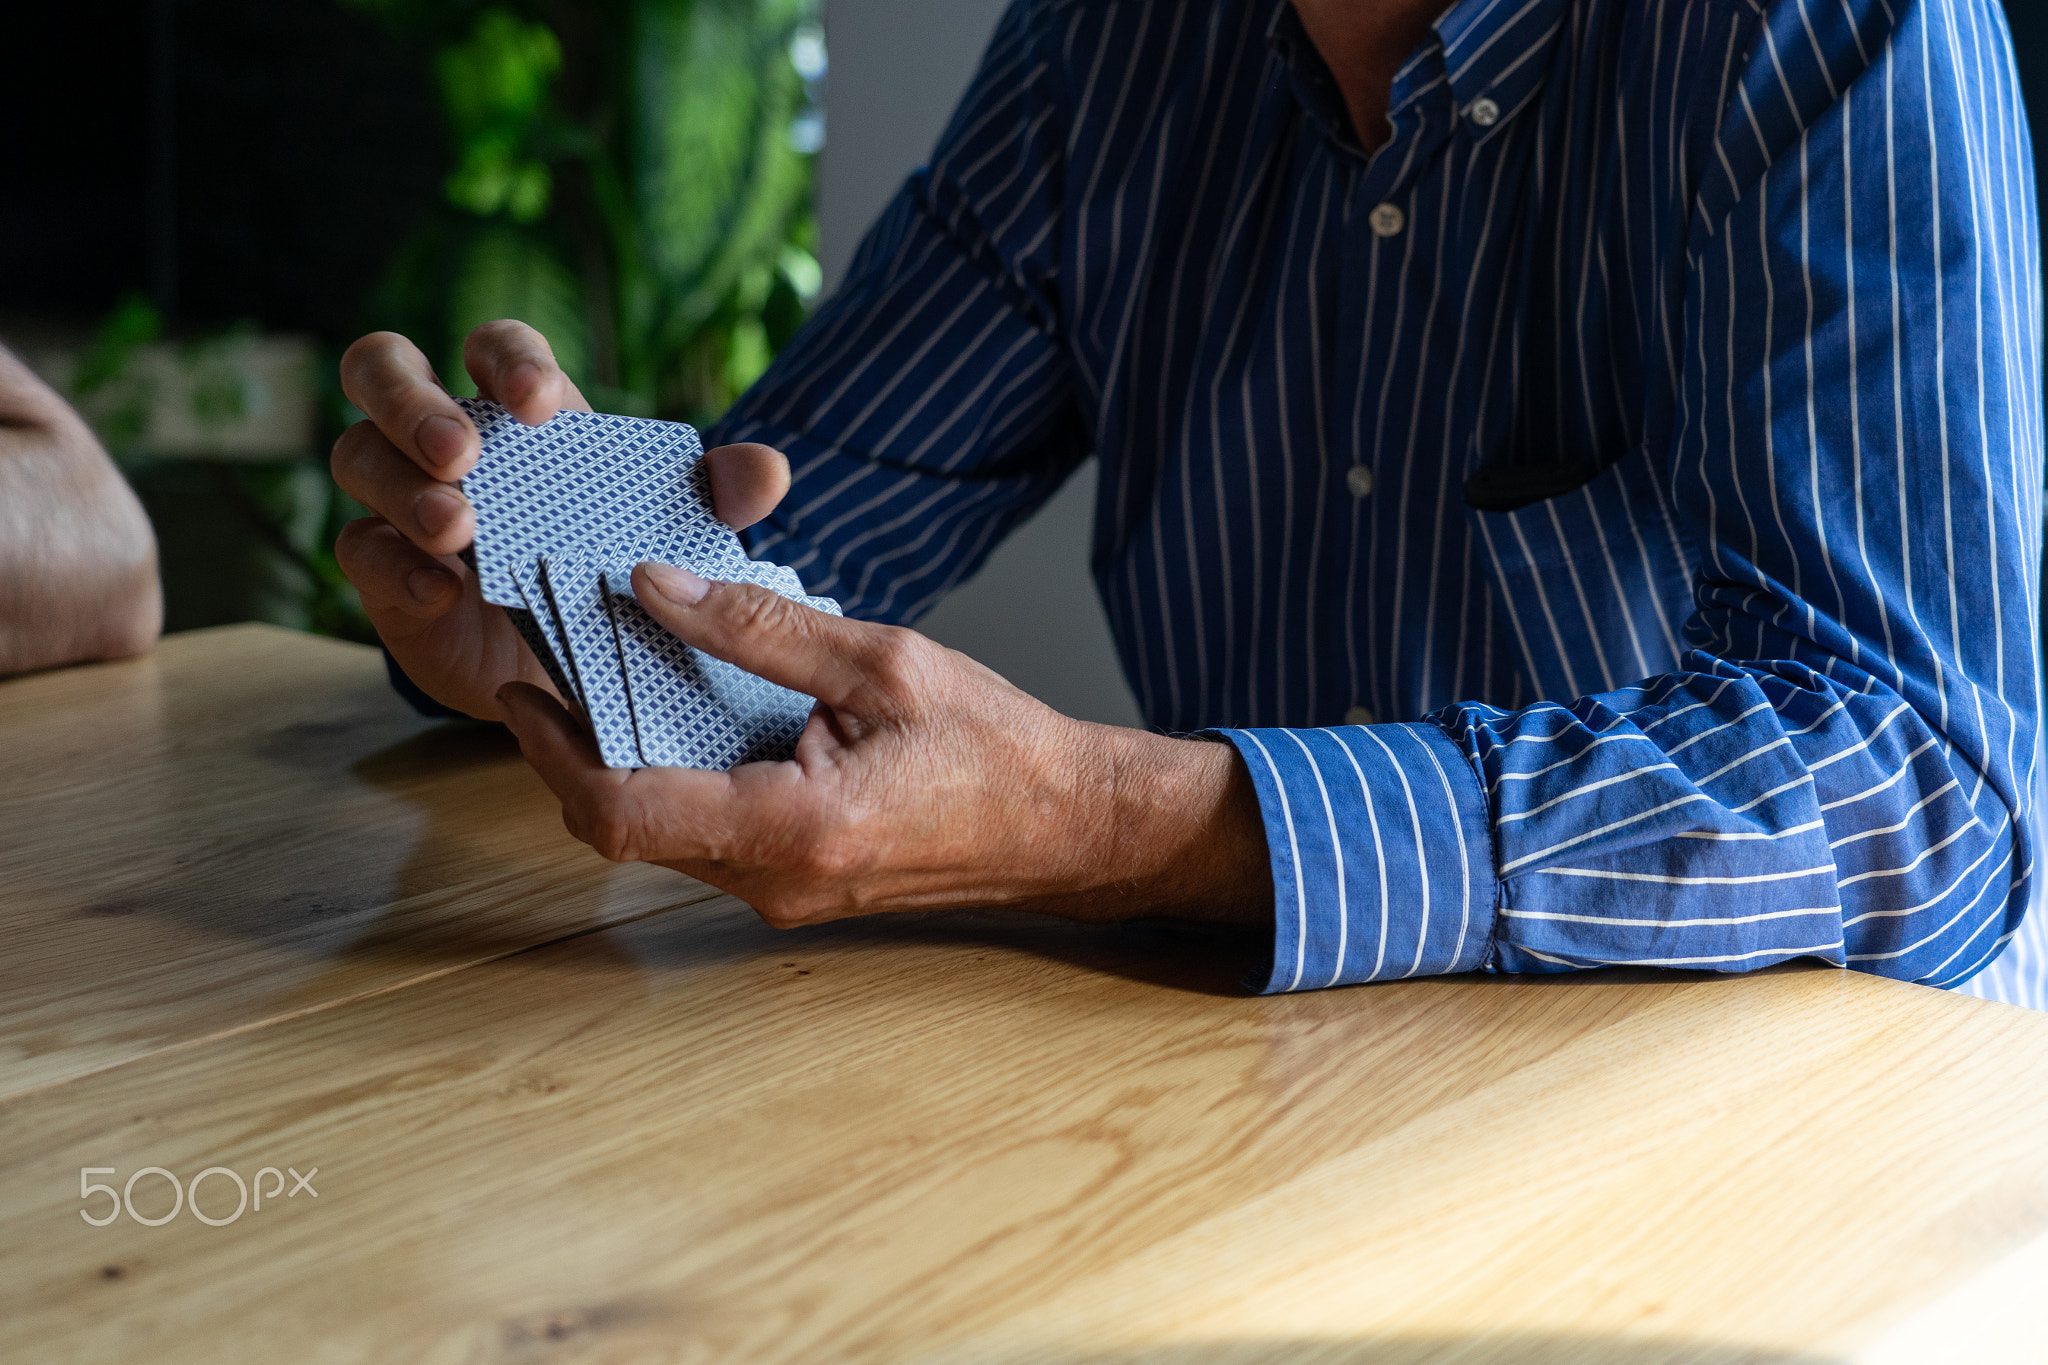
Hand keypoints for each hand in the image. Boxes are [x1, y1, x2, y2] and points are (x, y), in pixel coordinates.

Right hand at [330, 320, 790, 719]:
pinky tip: (439, 589)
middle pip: (384, 370)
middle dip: (413, 402)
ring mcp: (402, 500)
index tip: (540, 403)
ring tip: (458, 528)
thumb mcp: (674, 530)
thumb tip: (769, 470)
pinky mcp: (385, 572)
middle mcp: (446, 438)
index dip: (507, 359)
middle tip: (462, 452)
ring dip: (403, 487)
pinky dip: (394, 565)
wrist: (572, 660)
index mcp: (517, 409)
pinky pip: (361, 551)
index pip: (492, 345)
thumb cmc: (614, 560)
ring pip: (359, 457)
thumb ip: (718, 496)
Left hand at [496, 562, 1275, 929]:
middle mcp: (774, 882)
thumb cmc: (995, 745)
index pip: (621, 811)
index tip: (525, 682)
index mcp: (797, 827)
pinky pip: (703, 835)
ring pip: (658, 833)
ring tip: (611, 669)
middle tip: (554, 656)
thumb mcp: (882, 660)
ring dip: (623, 758)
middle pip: (622, 825)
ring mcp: (780, 898)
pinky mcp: (790, 889)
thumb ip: (760, 626)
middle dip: (575, 744)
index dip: (552, 747)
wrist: (1066, 828)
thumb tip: (652, 588)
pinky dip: (675, 774)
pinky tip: (683, 709)